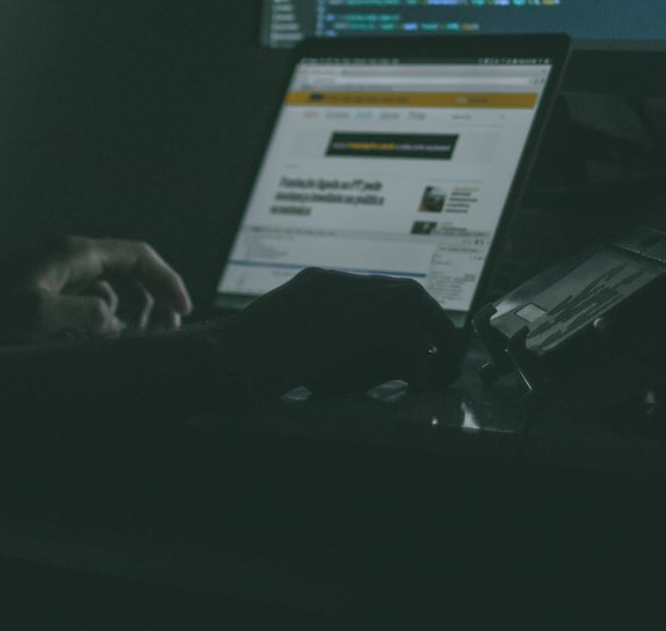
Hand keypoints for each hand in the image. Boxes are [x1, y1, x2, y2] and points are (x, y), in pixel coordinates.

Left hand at [0, 235, 193, 343]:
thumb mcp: (37, 316)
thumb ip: (85, 315)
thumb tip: (116, 320)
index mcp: (74, 254)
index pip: (138, 256)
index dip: (167, 281)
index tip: (183, 312)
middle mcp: (70, 258)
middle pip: (130, 270)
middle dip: (153, 297)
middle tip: (167, 333)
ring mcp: (57, 274)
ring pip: (111, 288)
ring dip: (129, 312)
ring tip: (133, 343)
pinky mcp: (44, 292)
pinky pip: (88, 301)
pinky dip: (103, 319)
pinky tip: (97, 343)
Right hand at [214, 267, 460, 397]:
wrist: (219, 359)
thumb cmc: (240, 361)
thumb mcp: (285, 338)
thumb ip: (319, 338)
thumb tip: (358, 359)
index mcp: (319, 284)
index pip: (380, 287)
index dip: (407, 312)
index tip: (423, 334)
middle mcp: (333, 284)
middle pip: (403, 289)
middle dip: (431, 319)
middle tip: (446, 347)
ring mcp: (339, 301)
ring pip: (411, 302)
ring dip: (434, 332)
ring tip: (444, 362)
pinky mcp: (345, 327)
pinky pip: (402, 336)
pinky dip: (418, 359)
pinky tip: (419, 381)